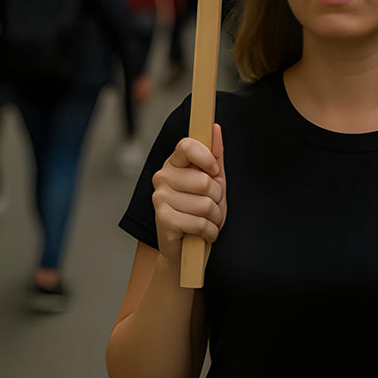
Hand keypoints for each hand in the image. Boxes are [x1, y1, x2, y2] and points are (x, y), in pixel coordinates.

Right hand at [152, 123, 226, 266]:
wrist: (188, 249)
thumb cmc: (200, 211)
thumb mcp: (213, 181)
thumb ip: (214, 155)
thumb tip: (215, 128)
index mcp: (174, 163)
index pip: (187, 145)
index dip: (206, 157)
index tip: (215, 171)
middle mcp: (162, 177)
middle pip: (204, 180)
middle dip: (217, 198)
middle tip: (212, 206)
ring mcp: (160, 198)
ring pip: (204, 204)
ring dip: (214, 218)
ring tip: (208, 221)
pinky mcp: (163, 219)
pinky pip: (199, 222)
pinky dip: (209, 231)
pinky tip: (203, 233)